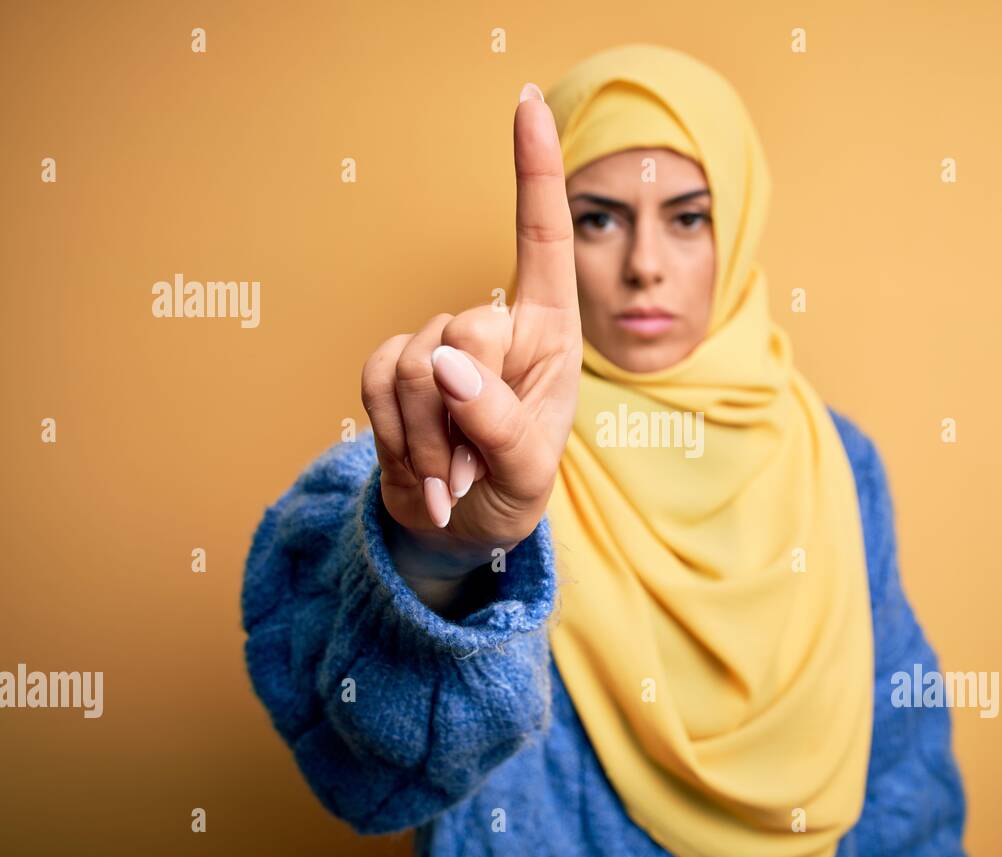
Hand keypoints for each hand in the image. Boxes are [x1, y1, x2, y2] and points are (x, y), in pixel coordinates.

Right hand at [360, 82, 581, 580]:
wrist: (461, 530)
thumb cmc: (513, 491)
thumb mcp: (525, 467)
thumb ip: (496, 417)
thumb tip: (442, 359)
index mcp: (548, 333)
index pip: (542, 240)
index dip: (535, 172)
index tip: (528, 103)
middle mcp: (494, 325)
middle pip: (466, 330)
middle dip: (464, 415)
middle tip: (474, 473)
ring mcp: (437, 343)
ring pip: (414, 365)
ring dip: (430, 440)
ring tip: (455, 482)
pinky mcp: (390, 367)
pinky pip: (374, 383)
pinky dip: (396, 439)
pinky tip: (424, 474)